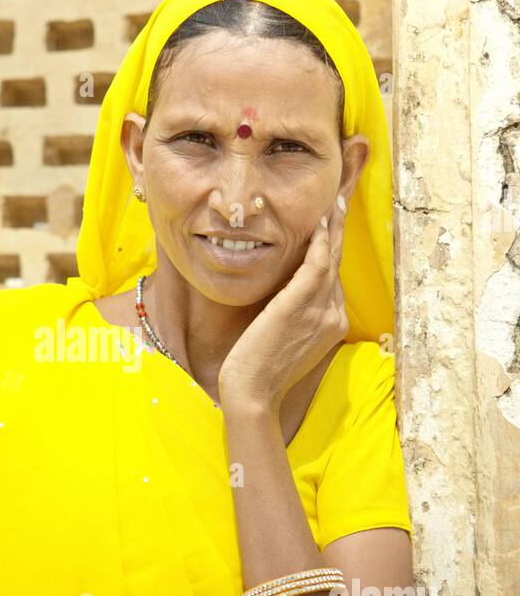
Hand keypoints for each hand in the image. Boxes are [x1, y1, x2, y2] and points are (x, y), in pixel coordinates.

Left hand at [217, 196, 349, 415]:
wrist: (254, 394)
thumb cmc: (261, 371)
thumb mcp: (286, 340)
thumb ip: (295, 317)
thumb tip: (286, 295)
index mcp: (331, 324)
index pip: (333, 280)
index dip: (332, 251)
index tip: (330, 226)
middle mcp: (333, 315)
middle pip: (339, 264)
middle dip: (339, 231)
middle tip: (340, 201)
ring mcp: (321, 311)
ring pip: (332, 259)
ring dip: (333, 227)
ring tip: (334, 202)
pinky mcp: (300, 305)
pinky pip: (317, 264)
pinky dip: (320, 242)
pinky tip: (318, 222)